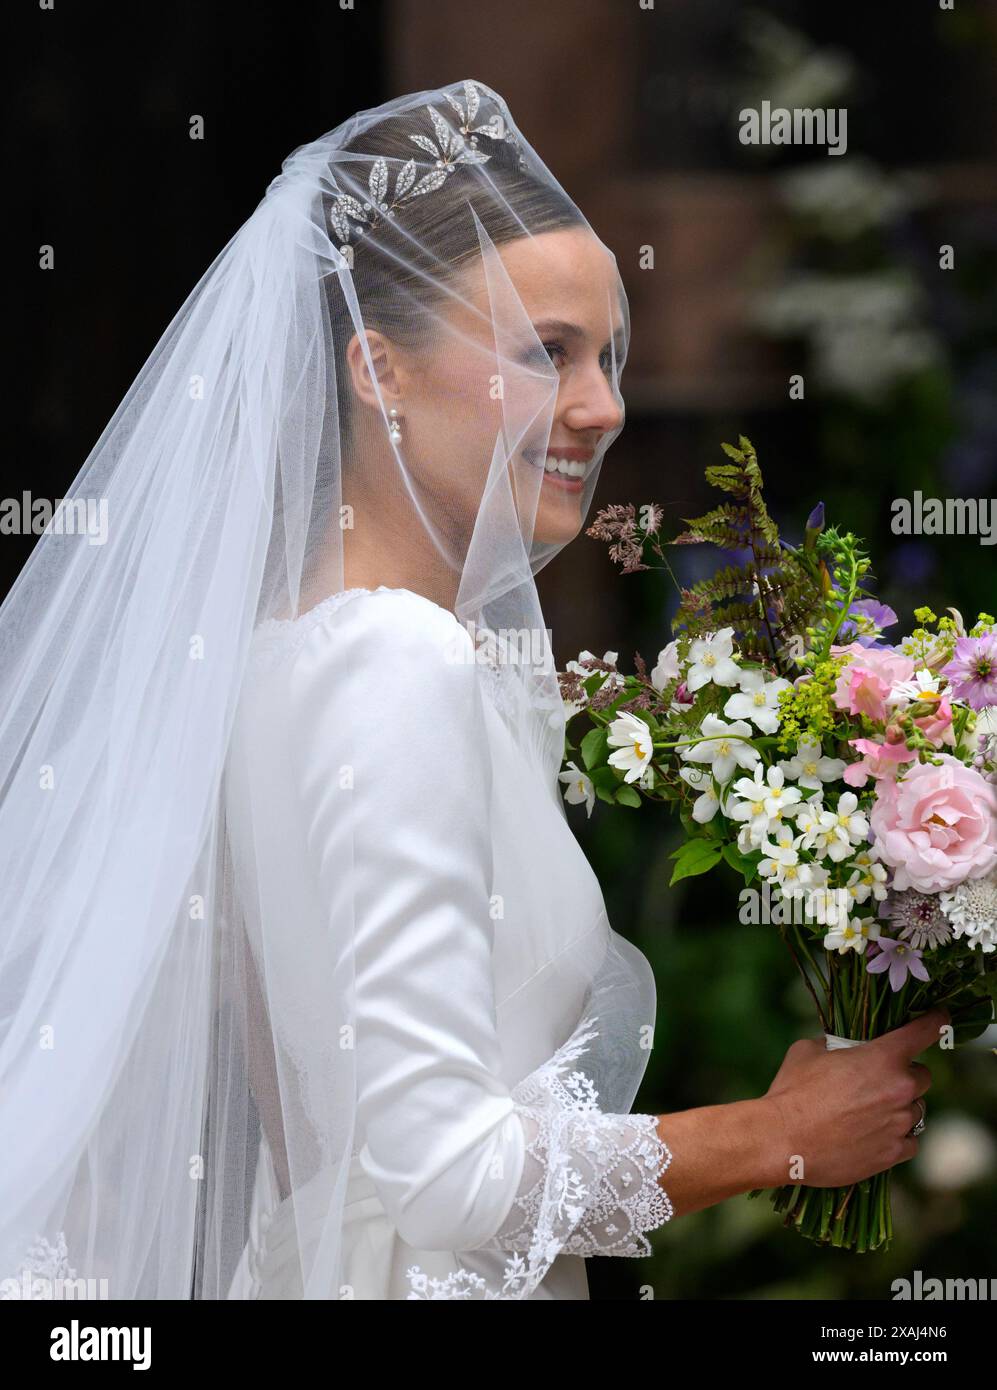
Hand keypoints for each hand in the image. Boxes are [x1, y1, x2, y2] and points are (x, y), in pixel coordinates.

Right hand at [757, 1008, 947, 1187]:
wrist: (782, 1140)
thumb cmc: (792, 1091)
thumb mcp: (808, 1051)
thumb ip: (835, 1045)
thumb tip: (841, 1048)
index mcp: (882, 1057)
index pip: (924, 1032)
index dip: (934, 1022)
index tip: (939, 1018)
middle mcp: (899, 1089)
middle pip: (923, 1076)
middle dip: (905, 1075)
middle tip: (878, 1080)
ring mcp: (899, 1123)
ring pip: (916, 1110)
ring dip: (899, 1107)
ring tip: (869, 1112)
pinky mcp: (893, 1153)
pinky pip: (910, 1141)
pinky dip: (896, 1136)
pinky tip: (873, 1134)